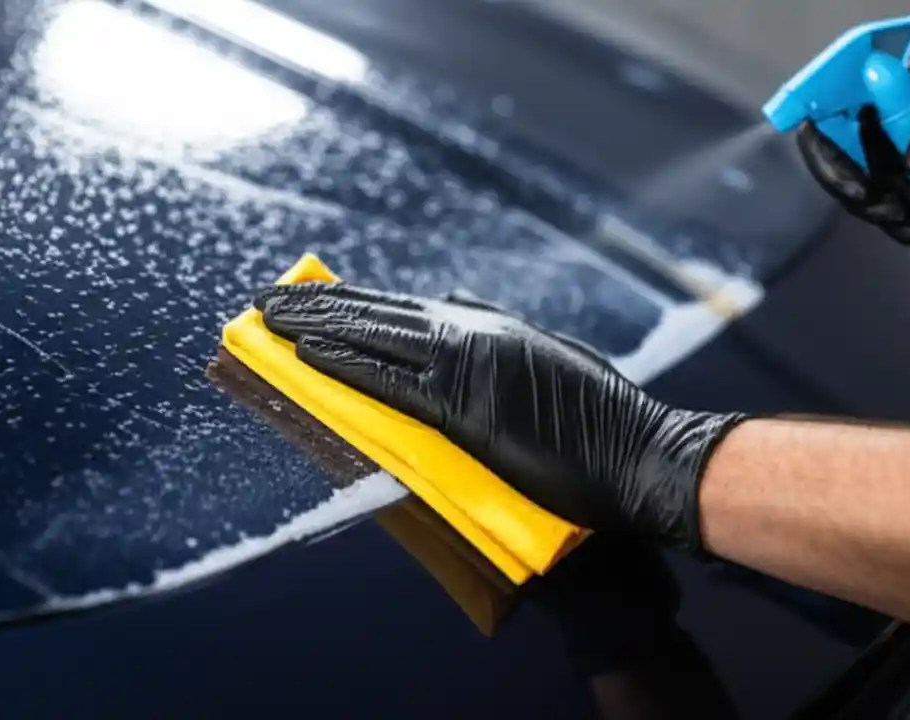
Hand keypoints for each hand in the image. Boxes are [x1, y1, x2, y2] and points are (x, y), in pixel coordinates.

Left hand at [254, 283, 745, 550]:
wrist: (642, 453)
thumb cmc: (599, 422)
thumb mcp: (545, 360)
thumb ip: (495, 332)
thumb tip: (451, 303)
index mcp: (488, 327)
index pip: (405, 309)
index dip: (355, 301)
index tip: (314, 295)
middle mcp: (472, 334)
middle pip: (379, 314)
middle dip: (319, 304)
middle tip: (268, 297)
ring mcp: (467, 366)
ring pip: (375, 338)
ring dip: (316, 326)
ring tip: (268, 317)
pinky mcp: (465, 407)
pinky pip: (390, 381)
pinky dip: (346, 364)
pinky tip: (307, 355)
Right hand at [796, 55, 909, 245]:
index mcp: (871, 91)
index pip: (820, 116)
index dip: (819, 150)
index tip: (852, 184)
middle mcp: (864, 127)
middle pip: (831, 165)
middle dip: (858, 193)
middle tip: (894, 210)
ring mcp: (877, 160)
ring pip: (854, 195)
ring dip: (885, 212)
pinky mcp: (892, 189)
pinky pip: (876, 214)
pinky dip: (896, 228)